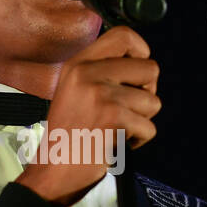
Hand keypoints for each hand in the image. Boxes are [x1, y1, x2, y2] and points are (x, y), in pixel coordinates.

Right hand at [16, 24, 160, 206]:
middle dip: (147, 93)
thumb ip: (103, 72)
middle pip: (150, 68)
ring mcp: (100, 94)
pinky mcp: (113, 117)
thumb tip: (144, 63)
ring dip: (141, 121)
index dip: (142, 51)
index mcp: (78, 63)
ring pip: (153, 101)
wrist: (53, 170)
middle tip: (127, 109)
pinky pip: (149, 127)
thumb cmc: (70, 134)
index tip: (138, 73)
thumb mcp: (76, 90)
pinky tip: (116, 144)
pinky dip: (138, 141)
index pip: (124, 35)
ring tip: (116, 129)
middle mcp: (87, 73)